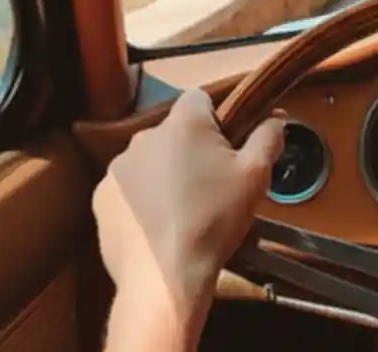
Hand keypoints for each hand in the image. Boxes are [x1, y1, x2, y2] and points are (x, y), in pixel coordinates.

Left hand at [93, 89, 283, 349]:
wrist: (164, 278)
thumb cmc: (214, 222)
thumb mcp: (256, 177)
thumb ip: (268, 138)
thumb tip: (275, 117)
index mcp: (183, 124)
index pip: (200, 99)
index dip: (217, 119)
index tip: (227, 149)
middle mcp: (144, 137)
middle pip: (174, 132)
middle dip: (190, 149)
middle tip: (210, 184)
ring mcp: (117, 168)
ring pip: (149, 160)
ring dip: (164, 173)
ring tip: (181, 210)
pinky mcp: (101, 197)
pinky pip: (127, 188)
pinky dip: (141, 199)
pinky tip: (156, 225)